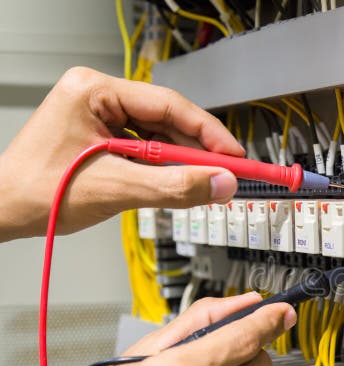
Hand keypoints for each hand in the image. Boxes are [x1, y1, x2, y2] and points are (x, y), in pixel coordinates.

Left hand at [0, 66, 244, 240]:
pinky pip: (144, 149)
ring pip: (158, 136)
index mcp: (94, 90)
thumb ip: (174, 187)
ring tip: (202, 183)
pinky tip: (176, 182)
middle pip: (167, 119)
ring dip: (181, 161)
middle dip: (198, 150)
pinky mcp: (100, 137)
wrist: (3, 212)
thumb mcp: (116, 188)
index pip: (169, 104)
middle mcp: (96, 97)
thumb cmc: (37, 192)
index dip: (209, 132)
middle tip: (227, 173)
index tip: (235, 155)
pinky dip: (163, 168)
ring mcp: (98, 116)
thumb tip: (220, 184)